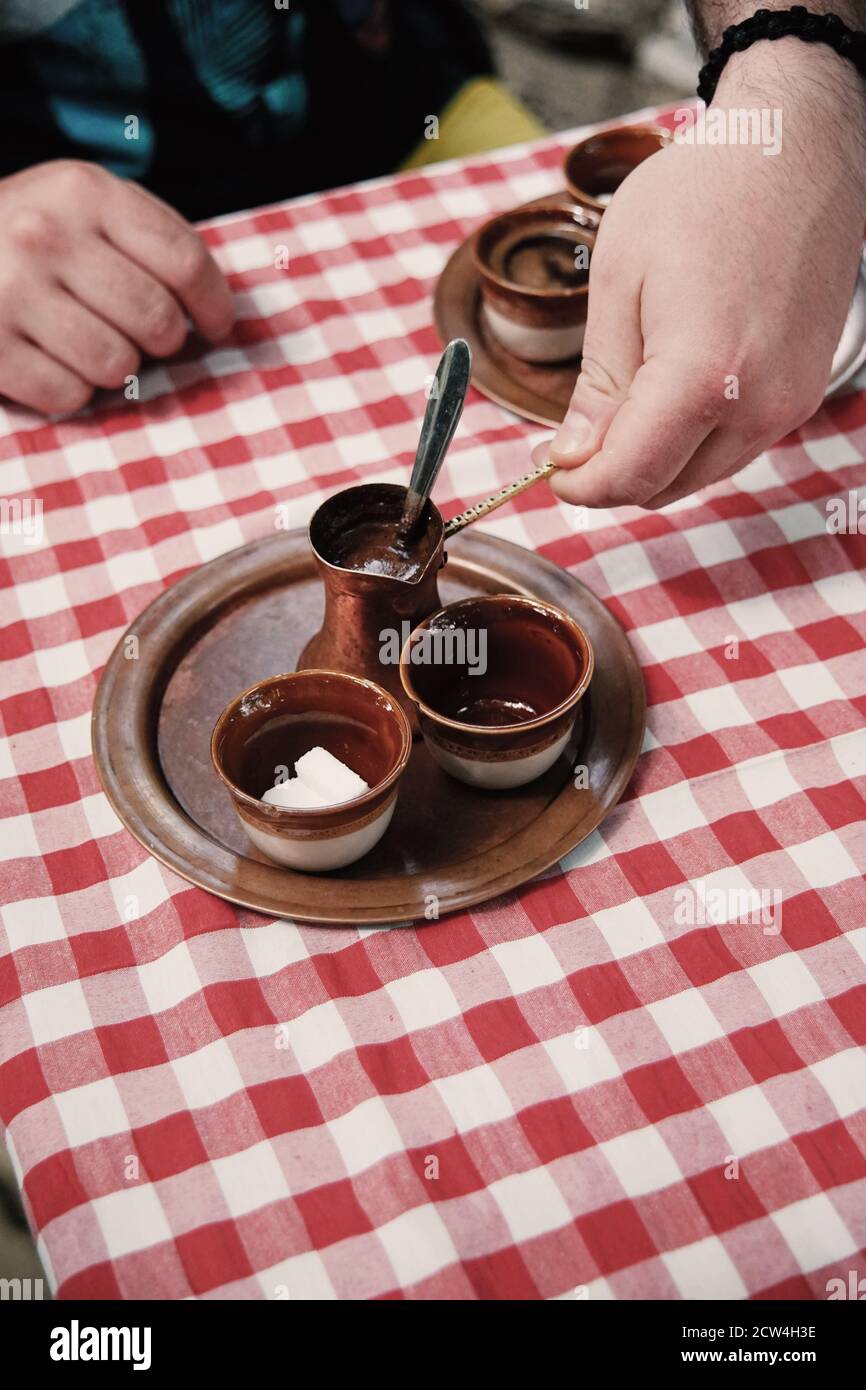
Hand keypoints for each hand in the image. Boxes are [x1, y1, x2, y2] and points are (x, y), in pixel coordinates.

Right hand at [0, 160, 233, 414]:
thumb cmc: (26, 235)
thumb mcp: (82, 206)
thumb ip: (148, 240)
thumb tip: (217, 313)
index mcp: (84, 192)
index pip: (185, 261)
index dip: (215, 305)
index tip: (215, 325)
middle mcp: (46, 236)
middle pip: (158, 321)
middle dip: (163, 341)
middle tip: (141, 336)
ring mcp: (11, 291)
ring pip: (118, 365)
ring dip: (114, 367)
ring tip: (87, 343)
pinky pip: (70, 395)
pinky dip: (69, 390)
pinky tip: (50, 361)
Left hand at [538, 40, 865, 509]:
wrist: (796, 148)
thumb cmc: (703, 192)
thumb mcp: (620, 280)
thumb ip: (599, 384)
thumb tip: (574, 456)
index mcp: (703, 377)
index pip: (629, 476)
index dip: (579, 485)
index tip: (551, 467)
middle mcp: (758, 406)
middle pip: (664, 488)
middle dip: (610, 475)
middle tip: (574, 437)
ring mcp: (789, 404)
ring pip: (698, 477)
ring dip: (652, 461)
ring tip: (621, 402)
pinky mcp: (803, 394)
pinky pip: (732, 448)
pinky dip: (691, 441)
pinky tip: (667, 391)